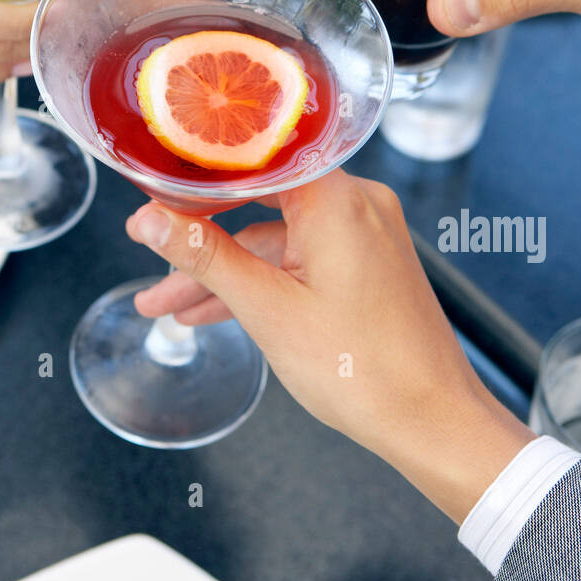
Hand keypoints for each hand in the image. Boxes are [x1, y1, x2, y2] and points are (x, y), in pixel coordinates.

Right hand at [127, 170, 533, 523]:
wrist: (433, 421)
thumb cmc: (365, 370)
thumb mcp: (268, 310)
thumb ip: (205, 257)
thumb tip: (150, 221)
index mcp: (336, 198)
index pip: (252, 159)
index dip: (195, 176)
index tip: (152, 195)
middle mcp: (356, 203)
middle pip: (259, 199)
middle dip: (200, 233)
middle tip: (147, 247)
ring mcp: (363, 234)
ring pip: (274, 236)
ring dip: (224, 268)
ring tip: (164, 302)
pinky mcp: (366, 264)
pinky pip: (298, 257)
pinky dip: (261, 280)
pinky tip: (214, 308)